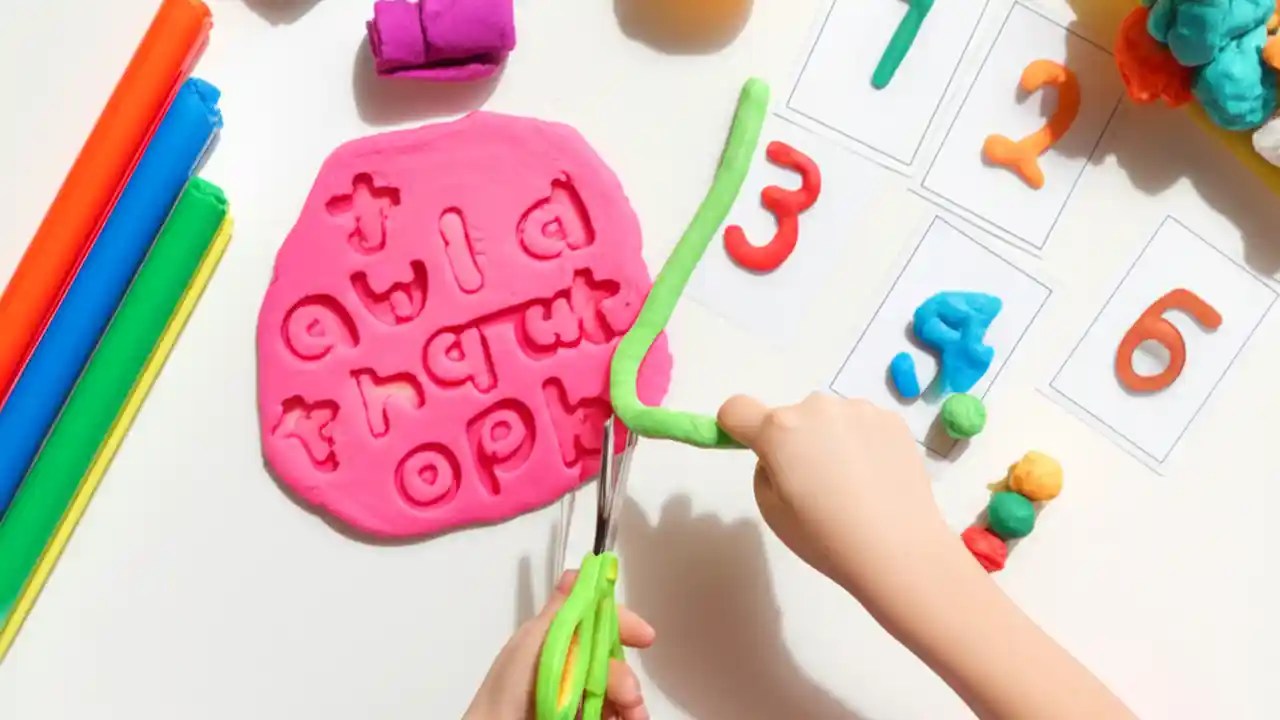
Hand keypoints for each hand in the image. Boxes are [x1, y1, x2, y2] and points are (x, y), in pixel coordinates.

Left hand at [464, 571, 655, 719]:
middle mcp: (571, 666)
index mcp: (560, 640)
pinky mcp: (582, 717)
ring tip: (632, 715)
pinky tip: (627, 719)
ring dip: (631, 701)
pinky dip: (624, 715)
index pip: (599, 622)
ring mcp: (577, 697)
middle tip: (629, 696)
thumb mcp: (535, 641)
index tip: (645, 637)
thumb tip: (582, 569)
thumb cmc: (512, 686)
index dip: (623, 625)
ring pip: (618, 691)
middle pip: (613, 661)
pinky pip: (613, 713)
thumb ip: (562, 610)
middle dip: (626, 675)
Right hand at [717, 393, 951, 600]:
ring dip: (830, 440)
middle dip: (794, 441)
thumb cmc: (825, 537)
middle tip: (816, 486)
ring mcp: (858, 409)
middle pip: (790, 418)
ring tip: (853, 486)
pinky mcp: (891, 419)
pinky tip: (876, 479)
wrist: (899, 548)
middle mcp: (817, 407)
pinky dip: (862, 444)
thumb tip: (783, 456)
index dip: (737, 428)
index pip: (736, 408)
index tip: (755, 452)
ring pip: (829, 420)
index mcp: (779, 430)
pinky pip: (861, 425)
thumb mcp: (772, 511)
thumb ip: (766, 470)